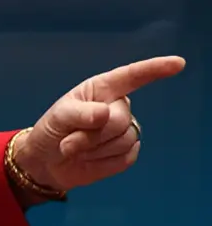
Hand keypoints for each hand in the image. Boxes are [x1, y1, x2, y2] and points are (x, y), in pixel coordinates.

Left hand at [13, 55, 184, 192]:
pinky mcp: (127, 153)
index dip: (155, 69)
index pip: (131, 77)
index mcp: (101, 89)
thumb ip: (79, 113)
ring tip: (75, 148)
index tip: (178, 63)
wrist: (48, 162)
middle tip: (68, 141)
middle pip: (120, 119)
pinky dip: (102, 162)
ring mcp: (125, 130)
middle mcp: (117, 107)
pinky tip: (89, 159)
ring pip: (123, 140)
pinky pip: (124, 158)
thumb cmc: (51, 130)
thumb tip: (105, 113)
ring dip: (93, 149)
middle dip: (92, 134)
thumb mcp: (58, 118)